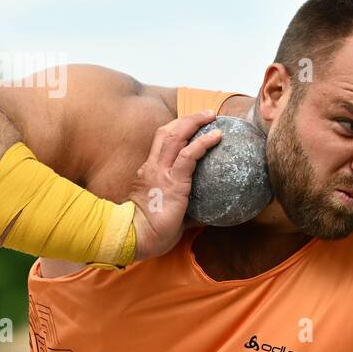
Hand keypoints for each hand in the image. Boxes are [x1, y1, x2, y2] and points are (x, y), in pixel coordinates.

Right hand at [128, 110, 222, 259]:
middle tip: (205, 114)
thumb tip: (208, 214)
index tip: (192, 124)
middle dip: (186, 119)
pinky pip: (188, 155)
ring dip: (194, 122)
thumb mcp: (168, 213)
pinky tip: (216, 136)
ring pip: (176, 136)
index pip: (161, 142)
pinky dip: (203, 142)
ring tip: (211, 116)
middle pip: (167, 132)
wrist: (136, 237)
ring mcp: (161, 172)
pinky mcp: (173, 181)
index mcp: (150, 172)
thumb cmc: (150, 232)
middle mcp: (153, 167)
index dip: (177, 129)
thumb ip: (186, 209)